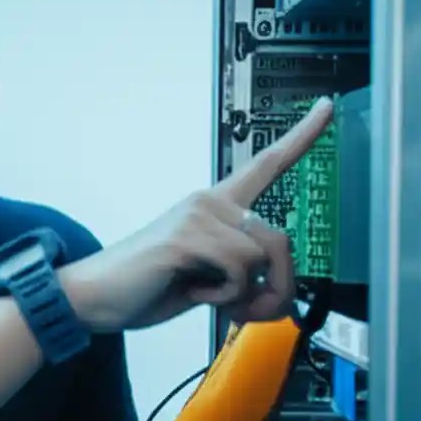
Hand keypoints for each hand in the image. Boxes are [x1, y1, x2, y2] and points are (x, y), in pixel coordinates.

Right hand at [58, 98, 332, 330]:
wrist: (94, 297)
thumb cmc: (147, 287)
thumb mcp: (208, 283)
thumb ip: (243, 280)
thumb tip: (281, 299)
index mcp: (215, 207)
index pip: (265, 164)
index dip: (301, 137)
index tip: (327, 107)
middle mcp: (210, 202)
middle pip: (280, 240)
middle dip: (278, 288)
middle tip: (253, 313)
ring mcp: (198, 216)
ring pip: (260, 257)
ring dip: (245, 295)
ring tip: (211, 299)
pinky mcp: (187, 237)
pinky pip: (238, 270)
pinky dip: (224, 295)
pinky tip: (193, 292)